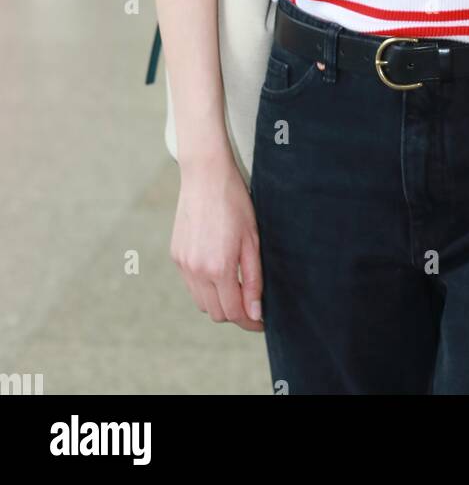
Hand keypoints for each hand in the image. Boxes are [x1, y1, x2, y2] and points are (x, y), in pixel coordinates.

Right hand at [171, 154, 263, 331]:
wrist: (206, 176)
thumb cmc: (235, 204)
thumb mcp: (253, 240)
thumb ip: (253, 280)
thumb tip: (255, 312)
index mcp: (219, 268)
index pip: (234, 312)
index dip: (251, 321)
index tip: (262, 321)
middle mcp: (197, 271)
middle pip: (217, 313)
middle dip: (236, 313)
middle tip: (253, 303)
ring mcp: (183, 264)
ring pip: (202, 303)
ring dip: (220, 302)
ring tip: (237, 286)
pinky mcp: (176, 256)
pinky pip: (191, 285)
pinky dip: (206, 288)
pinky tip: (219, 271)